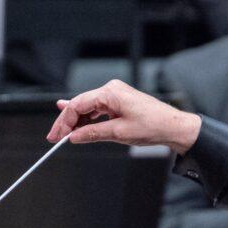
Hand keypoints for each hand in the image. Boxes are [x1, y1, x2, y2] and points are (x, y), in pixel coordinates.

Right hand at [46, 79, 202, 153]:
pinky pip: (97, 109)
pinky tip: (78, 123)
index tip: (57, 136)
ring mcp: (115, 94)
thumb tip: (74, 137)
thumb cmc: (152, 126)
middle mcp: (111, 90)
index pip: (78, 105)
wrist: (172, 126)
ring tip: (64, 134)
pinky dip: (87, 118)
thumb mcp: (118, 133)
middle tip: (54, 137)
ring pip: (87, 107)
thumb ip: (93, 133)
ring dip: (76, 121)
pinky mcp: (119, 101)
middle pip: (80, 104)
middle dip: (67, 122)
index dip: (64, 122)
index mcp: (110, 93)